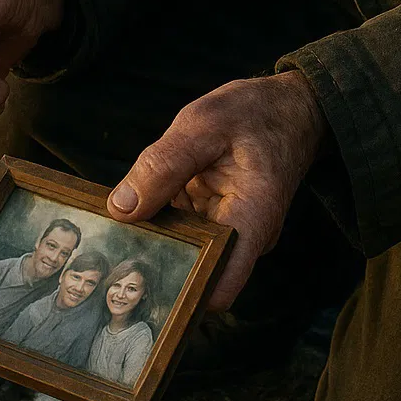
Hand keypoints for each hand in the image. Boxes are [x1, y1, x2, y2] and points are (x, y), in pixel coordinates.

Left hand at [106, 70, 326, 309]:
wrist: (288, 108)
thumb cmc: (255, 112)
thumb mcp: (203, 124)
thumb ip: (162, 164)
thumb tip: (121, 208)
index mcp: (251, 219)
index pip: (217, 287)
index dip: (178, 292)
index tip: (137, 279)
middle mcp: (245, 238)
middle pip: (195, 273)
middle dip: (155, 264)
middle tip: (111, 251)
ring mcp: (231, 232)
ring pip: (186, 253)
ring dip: (156, 241)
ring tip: (118, 228)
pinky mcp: (218, 220)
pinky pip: (186, 231)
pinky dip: (163, 222)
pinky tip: (140, 208)